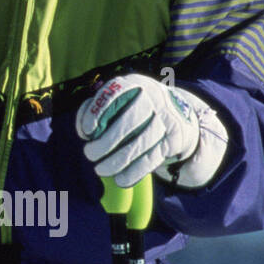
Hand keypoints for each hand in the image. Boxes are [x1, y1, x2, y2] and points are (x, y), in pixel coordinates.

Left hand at [76, 74, 227, 188]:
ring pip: (141, 143)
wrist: (179, 114)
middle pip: (130, 121)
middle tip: (89, 154)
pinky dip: (134, 172)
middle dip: (106, 142)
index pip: (114, 93)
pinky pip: (153, 158)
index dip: (96, 112)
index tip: (85, 131)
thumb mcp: (120, 99)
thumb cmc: (135, 107)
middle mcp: (154, 98)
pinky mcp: (175, 139)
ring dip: (117, 161)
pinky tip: (120, 180)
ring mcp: (168, 119)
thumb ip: (97, 109)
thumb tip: (84, 131)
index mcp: (135, 84)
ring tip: (100, 170)